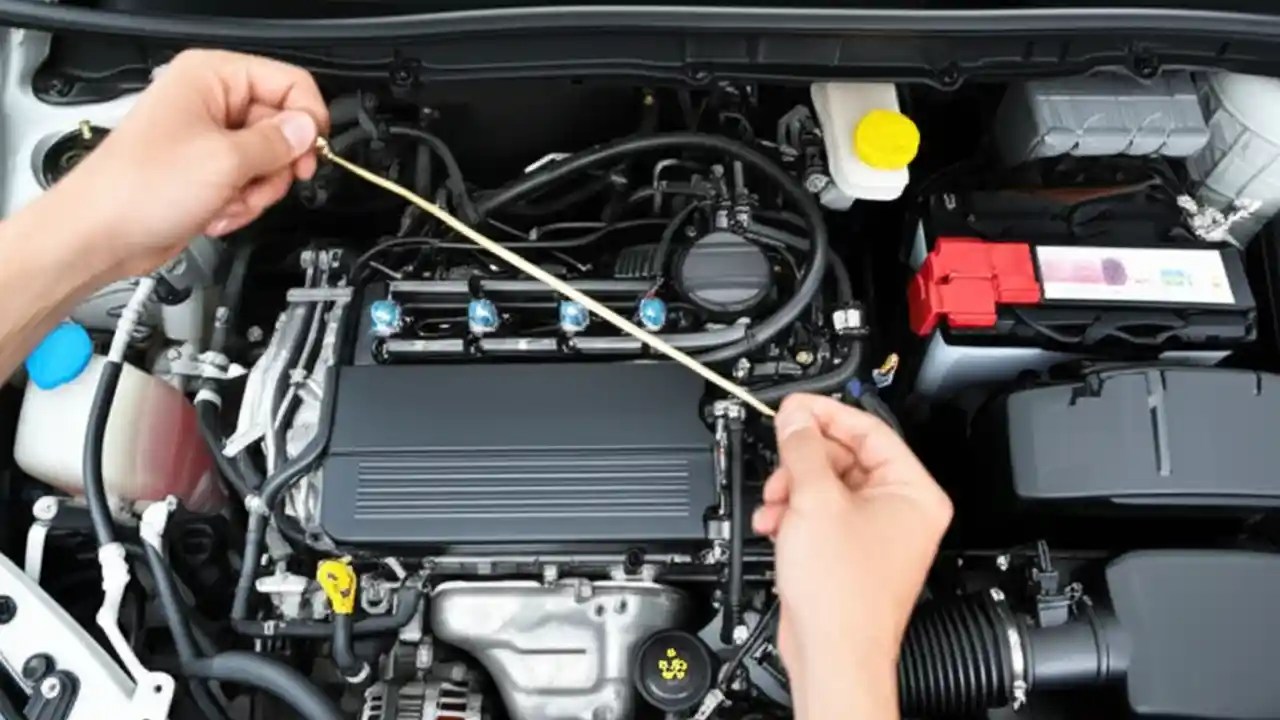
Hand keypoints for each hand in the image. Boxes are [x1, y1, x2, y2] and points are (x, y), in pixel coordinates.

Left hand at [53, 49, 327, 279]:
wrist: (101, 235)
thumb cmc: (138, 188)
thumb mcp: (226, 160)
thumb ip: (278, 142)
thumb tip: (308, 131)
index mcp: (210, 77)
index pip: (288, 82)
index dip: (307, 118)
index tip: (311, 151)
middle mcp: (210, 102)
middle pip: (282, 127)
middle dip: (275, 165)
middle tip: (263, 180)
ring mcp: (209, 140)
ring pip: (269, 162)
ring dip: (256, 191)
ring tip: (229, 200)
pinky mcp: (208, 173)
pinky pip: (250, 185)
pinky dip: (241, 204)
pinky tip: (216, 211)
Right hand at [753, 394, 951, 719]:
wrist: (832, 653)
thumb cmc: (845, 594)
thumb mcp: (815, 501)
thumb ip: (803, 449)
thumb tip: (796, 417)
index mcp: (914, 492)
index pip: (870, 430)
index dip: (827, 414)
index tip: (795, 407)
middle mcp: (901, 511)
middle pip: (845, 458)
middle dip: (803, 461)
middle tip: (779, 458)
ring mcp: (876, 533)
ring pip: (827, 486)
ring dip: (793, 489)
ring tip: (775, 502)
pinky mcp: (849, 552)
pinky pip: (820, 514)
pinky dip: (794, 514)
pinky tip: (775, 524)